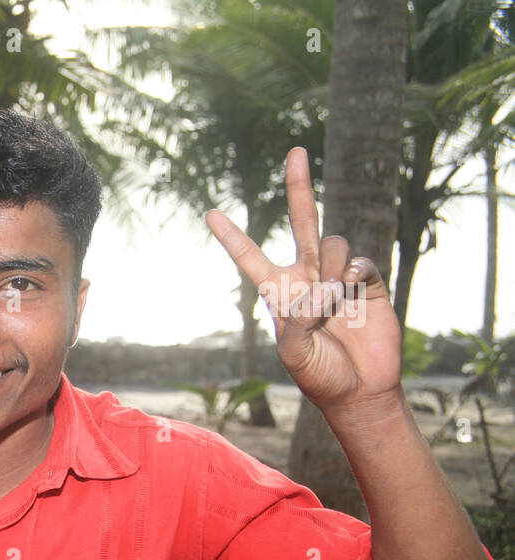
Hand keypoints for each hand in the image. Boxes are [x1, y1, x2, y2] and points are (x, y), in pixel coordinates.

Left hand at [206, 147, 401, 416]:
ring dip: (330, 266)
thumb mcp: (294, 355)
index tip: (209, 213)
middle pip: (302, 220)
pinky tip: (352, 292)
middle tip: (295, 151)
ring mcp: (338, 275)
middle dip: (298, 186)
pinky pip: (359, 260)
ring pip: (331, 242)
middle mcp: (307, 276)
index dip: (232, 236)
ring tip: (334, 299)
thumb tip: (320, 290)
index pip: (250, 257)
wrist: (361, 390)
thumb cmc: (321, 376)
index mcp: (279, 292)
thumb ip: (297, 323)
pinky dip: (354, 272)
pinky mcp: (368, 281)